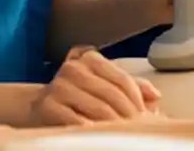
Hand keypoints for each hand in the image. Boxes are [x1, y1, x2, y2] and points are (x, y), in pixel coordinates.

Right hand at [30, 46, 160, 125]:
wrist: (38, 107)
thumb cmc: (78, 96)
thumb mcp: (103, 85)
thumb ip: (131, 87)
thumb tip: (155, 96)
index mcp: (90, 59)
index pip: (122, 80)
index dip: (138, 99)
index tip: (146, 116)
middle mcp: (73, 69)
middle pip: (112, 94)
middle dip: (129, 114)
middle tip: (138, 128)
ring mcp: (59, 87)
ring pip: (98, 108)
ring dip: (115, 124)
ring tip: (125, 133)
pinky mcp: (48, 107)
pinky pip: (77, 121)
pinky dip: (92, 129)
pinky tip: (100, 134)